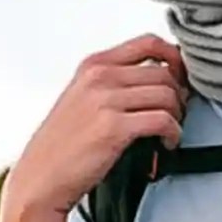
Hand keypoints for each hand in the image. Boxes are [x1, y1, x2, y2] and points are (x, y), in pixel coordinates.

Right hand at [7, 33, 188, 213]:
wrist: (40, 178)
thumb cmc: (63, 144)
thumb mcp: (82, 97)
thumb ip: (114, 81)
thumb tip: (158, 76)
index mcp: (93, 65)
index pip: (149, 42)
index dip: (175, 57)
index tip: (181, 76)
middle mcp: (99, 77)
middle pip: (165, 70)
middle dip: (179, 93)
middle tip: (178, 111)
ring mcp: (106, 101)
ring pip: (168, 94)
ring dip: (178, 114)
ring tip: (170, 129)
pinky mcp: (114, 128)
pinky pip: (163, 120)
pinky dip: (174, 133)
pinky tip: (167, 142)